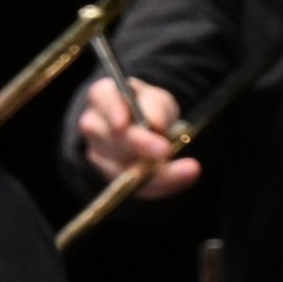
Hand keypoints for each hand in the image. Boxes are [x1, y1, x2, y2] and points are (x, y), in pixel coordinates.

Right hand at [77, 77, 201, 198]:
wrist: (147, 129)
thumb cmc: (149, 108)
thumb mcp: (158, 100)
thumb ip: (155, 108)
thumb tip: (155, 125)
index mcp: (102, 96)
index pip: (105, 101)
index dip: (115, 112)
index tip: (124, 124)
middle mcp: (93, 125)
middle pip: (112, 138)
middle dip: (141, 146)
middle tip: (166, 150)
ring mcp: (98, 154)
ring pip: (124, 168)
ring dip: (157, 171)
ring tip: (189, 169)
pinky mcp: (113, 178)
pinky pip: (136, 185)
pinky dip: (161, 183)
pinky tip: (182, 177)